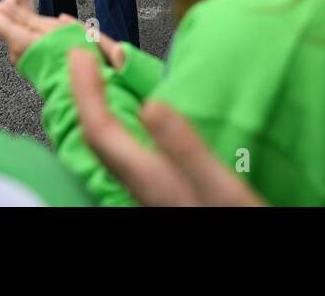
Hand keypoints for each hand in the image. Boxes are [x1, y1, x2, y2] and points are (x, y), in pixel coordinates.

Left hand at [0, 0, 72, 65]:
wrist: (85, 86)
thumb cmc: (74, 56)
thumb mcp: (53, 28)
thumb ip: (25, 18)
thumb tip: (1, 7)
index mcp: (19, 41)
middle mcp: (17, 51)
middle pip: (8, 20)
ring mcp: (25, 56)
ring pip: (18, 27)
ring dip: (24, 9)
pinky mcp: (33, 58)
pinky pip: (25, 36)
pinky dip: (30, 22)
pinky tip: (37, 13)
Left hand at [68, 48, 265, 205]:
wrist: (245, 271)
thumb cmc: (237, 221)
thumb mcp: (223, 190)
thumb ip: (187, 149)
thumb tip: (152, 104)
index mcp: (154, 183)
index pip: (102, 132)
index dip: (86, 90)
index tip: (79, 54)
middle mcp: (141, 191)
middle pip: (99, 140)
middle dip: (86, 95)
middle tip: (82, 58)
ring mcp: (147, 197)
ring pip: (110, 150)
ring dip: (100, 111)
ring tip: (98, 81)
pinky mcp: (159, 197)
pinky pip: (125, 158)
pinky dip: (118, 129)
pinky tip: (130, 123)